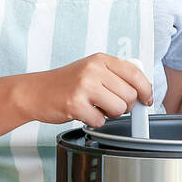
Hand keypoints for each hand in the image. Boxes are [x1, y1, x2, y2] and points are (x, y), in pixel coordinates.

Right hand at [18, 53, 153, 126]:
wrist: (35, 91)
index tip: (146, 100)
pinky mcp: (75, 104)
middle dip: (125, 106)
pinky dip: (95, 122)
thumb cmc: (66, 83)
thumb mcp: (91, 69)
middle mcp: (93, 70)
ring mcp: (83, 86)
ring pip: (119, 109)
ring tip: (96, 108)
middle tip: (111, 105)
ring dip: (111, 115)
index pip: (135, 74)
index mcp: (100, 59)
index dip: (146, 90)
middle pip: (130, 95)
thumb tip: (143, 90)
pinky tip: (84, 113)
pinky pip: (101, 121)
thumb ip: (115, 74)